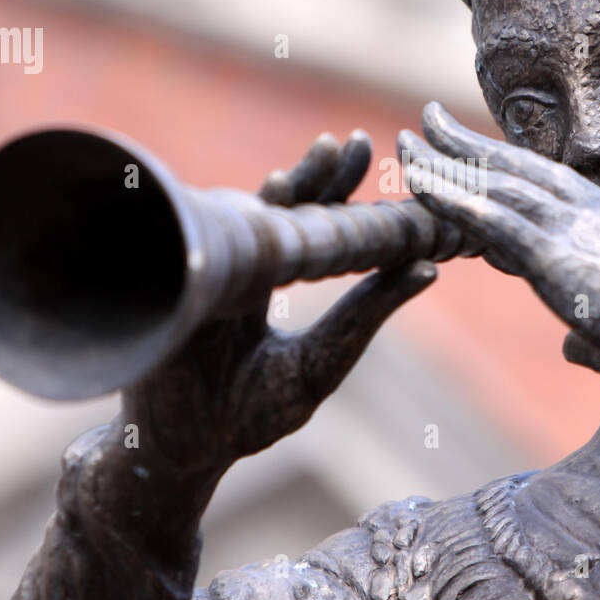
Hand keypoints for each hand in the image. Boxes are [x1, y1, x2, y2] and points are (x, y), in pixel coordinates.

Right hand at [122, 130, 436, 474]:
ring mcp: (201, 274)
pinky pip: (191, 246)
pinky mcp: (169, 291)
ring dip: (273, 191)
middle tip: (352, 145)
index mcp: (274, 274)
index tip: (375, 156)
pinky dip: (217, 224)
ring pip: (238, 215)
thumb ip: (365, 314)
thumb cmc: (249, 414)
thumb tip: (429, 270)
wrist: (181, 454)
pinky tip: (255, 208)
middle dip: (315, 174)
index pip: (314, 222)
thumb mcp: (320, 363)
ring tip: (311, 168)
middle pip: (280, 205)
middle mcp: (237, 263)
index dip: (342, 188)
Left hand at [399, 102, 599, 403]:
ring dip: (443, 160)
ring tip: (403, 141)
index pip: (544, 192)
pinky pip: (488, 216)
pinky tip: (416, 180)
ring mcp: (570, 229)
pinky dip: (449, 195)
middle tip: (425, 122)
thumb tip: (568, 348)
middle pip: (514, 170)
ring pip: (493, 183)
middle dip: (466, 145)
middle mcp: (588, 215)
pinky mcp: (555, 254)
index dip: (502, 173)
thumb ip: (596, 342)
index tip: (468, 162)